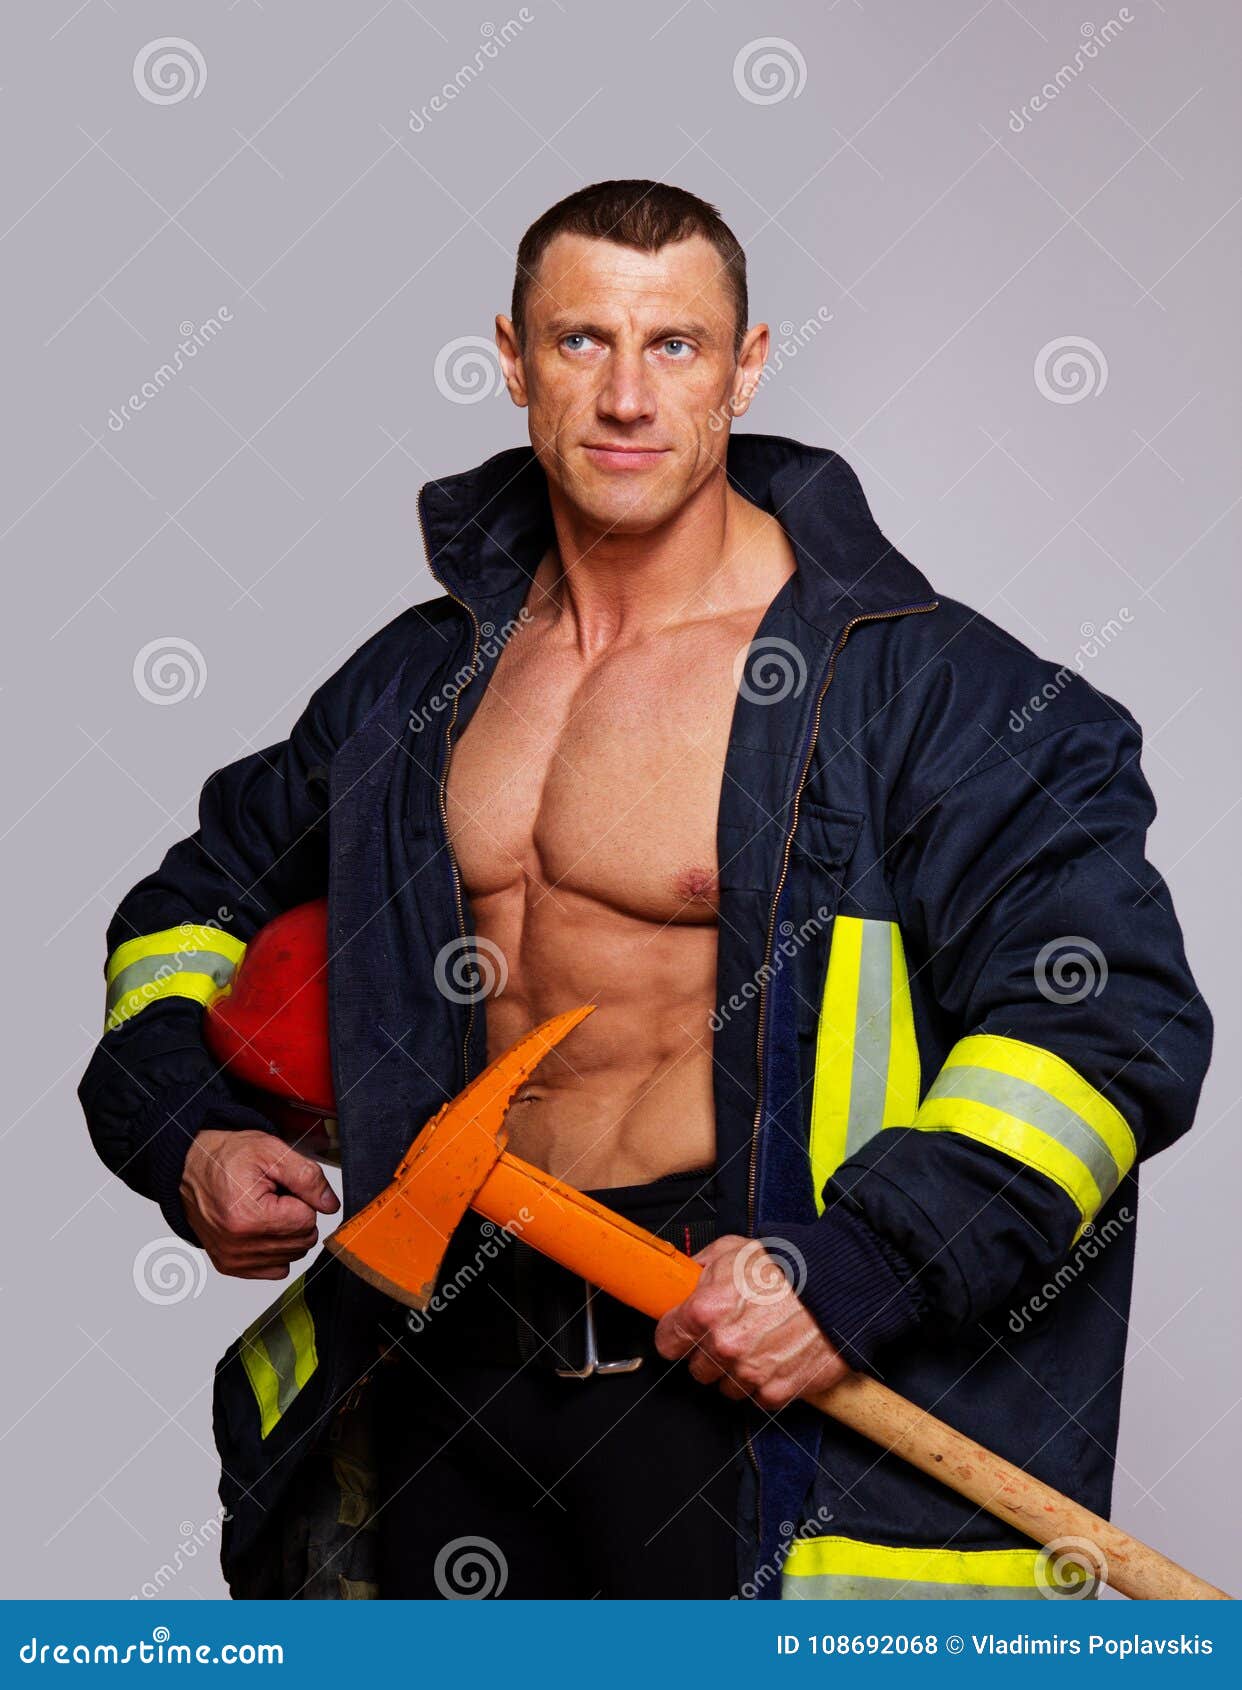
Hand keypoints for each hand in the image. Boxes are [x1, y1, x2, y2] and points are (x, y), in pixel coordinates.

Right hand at [180, 1126, 339, 1279]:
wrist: (190, 1168)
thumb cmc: (226, 1158)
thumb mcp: (271, 1152)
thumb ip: (308, 1178)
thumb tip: (331, 1205)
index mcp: (248, 1217)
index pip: (307, 1220)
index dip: (301, 1199)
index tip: (282, 1188)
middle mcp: (238, 1245)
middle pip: (302, 1241)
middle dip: (296, 1215)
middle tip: (274, 1196)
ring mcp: (233, 1260)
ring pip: (292, 1255)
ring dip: (285, 1232)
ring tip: (264, 1209)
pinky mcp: (230, 1266)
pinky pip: (275, 1269)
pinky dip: (276, 1249)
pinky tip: (261, 1227)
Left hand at [654, 1235, 848, 1410]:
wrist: (837, 1284)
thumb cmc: (789, 1265)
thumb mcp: (733, 1249)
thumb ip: (699, 1267)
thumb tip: (684, 1278)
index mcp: (705, 1311)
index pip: (667, 1342)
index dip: (677, 1335)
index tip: (684, 1334)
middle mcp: (724, 1345)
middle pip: (696, 1370)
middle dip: (709, 1354)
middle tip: (732, 1333)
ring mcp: (751, 1371)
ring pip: (726, 1388)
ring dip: (737, 1372)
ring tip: (758, 1345)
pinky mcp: (778, 1390)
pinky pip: (758, 1398)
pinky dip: (765, 1383)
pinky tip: (776, 1358)